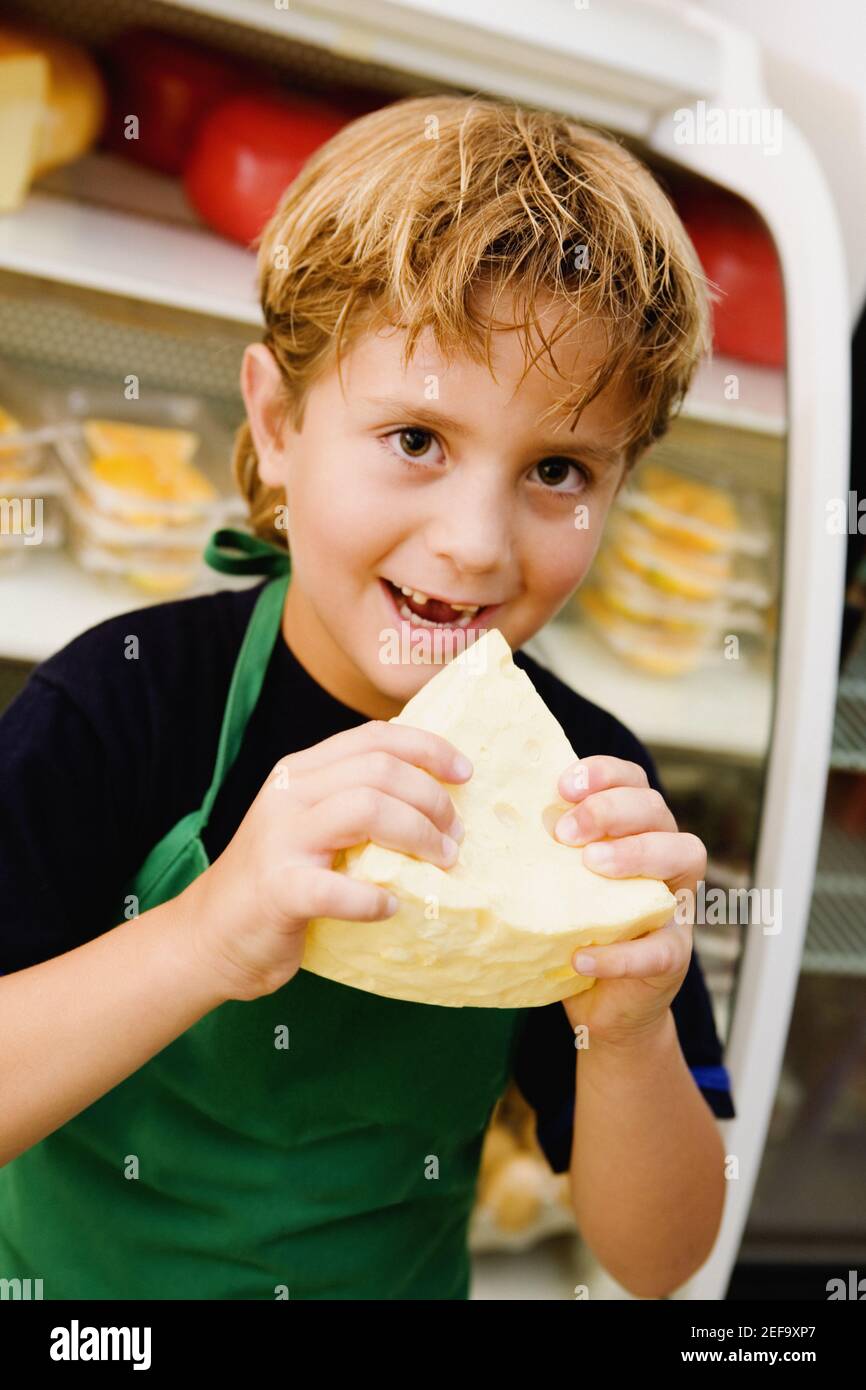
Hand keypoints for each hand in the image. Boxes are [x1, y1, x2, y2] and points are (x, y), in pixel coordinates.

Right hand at [181, 722, 471, 1001]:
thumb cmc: (276, 882)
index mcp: (301, 772)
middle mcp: (289, 794)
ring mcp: (281, 840)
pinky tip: (390, 908)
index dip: (429, 748)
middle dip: (433, 800)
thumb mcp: (310, 825)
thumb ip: (353, 802)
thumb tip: (435, 795)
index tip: (465, 774)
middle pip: (380, 770)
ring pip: (367, 809)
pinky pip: (339, 888)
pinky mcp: (279, 890)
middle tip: (456, 837)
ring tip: (440, 864)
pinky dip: (375, 900)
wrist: (209, 937)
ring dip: (418, 835)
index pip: (374, 737)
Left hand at [551, 755, 704, 1046]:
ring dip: (636, 853)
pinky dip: (620, 952)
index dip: (605, 773)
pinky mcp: (673, 956)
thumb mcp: (555, 880)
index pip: (633, 781)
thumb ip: (543, 849)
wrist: (599, 1004)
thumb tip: (488, 813)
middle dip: (611, 810)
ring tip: (591, 866)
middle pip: (657, 808)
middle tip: (565, 832)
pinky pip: (660, 947)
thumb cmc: (571, 926)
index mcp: (636, 830)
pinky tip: (581, 953)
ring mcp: (676, 906)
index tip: (563, 785)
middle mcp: (665, 858)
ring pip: (684, 854)